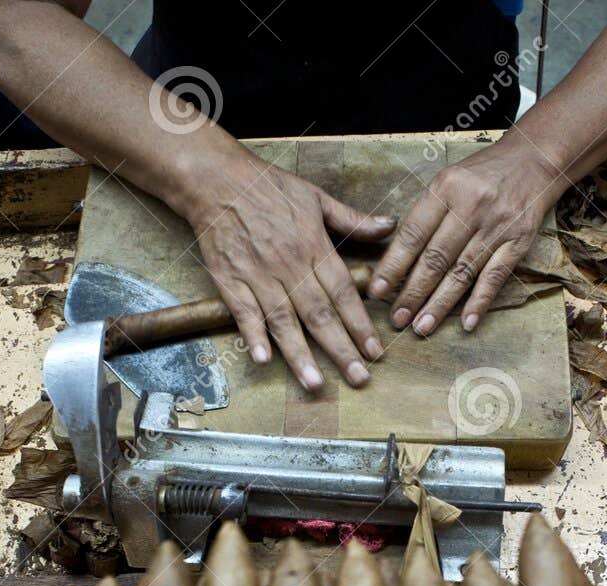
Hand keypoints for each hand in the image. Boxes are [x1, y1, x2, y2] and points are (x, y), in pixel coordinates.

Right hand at [178, 149, 394, 389]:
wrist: (216, 180)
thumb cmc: (268, 187)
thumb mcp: (316, 197)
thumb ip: (352, 219)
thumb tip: (390, 227)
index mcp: (313, 245)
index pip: (343, 292)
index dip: (360, 324)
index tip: (374, 351)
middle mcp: (288, 264)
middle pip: (319, 314)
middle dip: (340, 349)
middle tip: (358, 379)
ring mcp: (257, 274)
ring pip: (283, 320)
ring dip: (299, 354)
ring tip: (314, 383)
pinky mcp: (229, 280)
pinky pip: (243, 313)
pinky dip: (252, 335)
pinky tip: (263, 359)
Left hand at [369, 139, 557, 334]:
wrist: (533, 160)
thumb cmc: (481, 174)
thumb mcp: (447, 180)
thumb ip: (424, 214)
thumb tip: (395, 257)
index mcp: (446, 188)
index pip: (413, 234)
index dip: (393, 266)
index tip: (377, 291)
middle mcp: (471, 206)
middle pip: (436, 258)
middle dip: (413, 292)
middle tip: (397, 318)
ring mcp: (497, 225)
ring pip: (463, 272)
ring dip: (441, 304)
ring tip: (422, 327)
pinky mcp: (519, 241)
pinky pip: (495, 276)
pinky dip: (480, 301)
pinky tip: (467, 323)